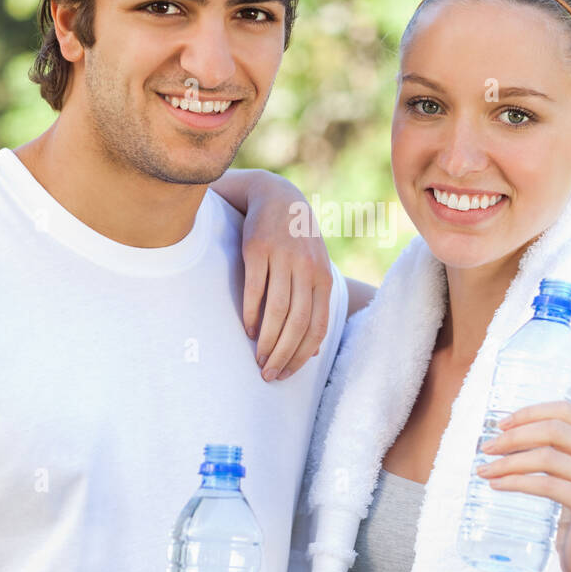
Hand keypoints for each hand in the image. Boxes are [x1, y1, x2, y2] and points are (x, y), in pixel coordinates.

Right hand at [241, 179, 333, 381]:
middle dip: (282, 354)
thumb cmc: (297, 241)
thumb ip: (314, 306)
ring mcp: (283, 258)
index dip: (301, 355)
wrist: (277, 196)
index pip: (317, 327)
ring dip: (266, 341)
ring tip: (257, 359)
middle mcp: (307, 269)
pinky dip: (251, 314)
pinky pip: (255, 289)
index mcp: (323, 278)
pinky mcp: (257, 250)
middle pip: (297, 323)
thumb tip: (311, 352)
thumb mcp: (314, 268)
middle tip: (268, 375)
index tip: (286, 374)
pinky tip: (247, 330)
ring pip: (276, 311)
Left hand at [477, 401, 570, 571]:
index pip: (565, 411)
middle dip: (514, 436)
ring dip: (509, 462)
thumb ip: (554, 452)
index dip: (530, 413)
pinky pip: (547, 485)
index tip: (500, 425)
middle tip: (487, 448)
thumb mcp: (570, 476)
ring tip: (485, 470)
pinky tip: (497, 486)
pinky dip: (517, 482)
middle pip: (554, 430)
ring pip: (547, 458)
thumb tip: (505, 433)